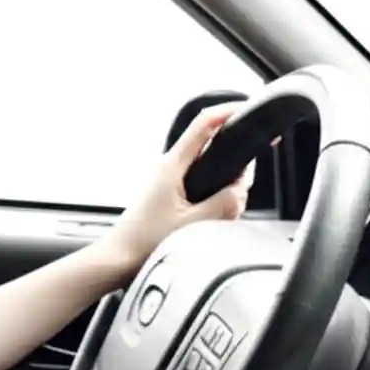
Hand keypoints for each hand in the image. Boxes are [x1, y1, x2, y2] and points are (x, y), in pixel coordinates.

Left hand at [93, 105, 254, 276]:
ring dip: (224, 191)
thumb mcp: (193, 224)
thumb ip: (224, 204)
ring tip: (216, 219)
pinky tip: (208, 222)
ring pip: (212, 171)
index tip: (250, 111)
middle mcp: (170, 166)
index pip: (205, 124)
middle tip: (237, 196)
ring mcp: (170, 179)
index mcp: (173, 165)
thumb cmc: (145, 242)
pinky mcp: (171, 193)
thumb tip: (241, 189)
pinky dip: (213, 199)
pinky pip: (202, 186)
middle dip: (235, 170)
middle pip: (214, 149)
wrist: (119, 258)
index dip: (229, 111)